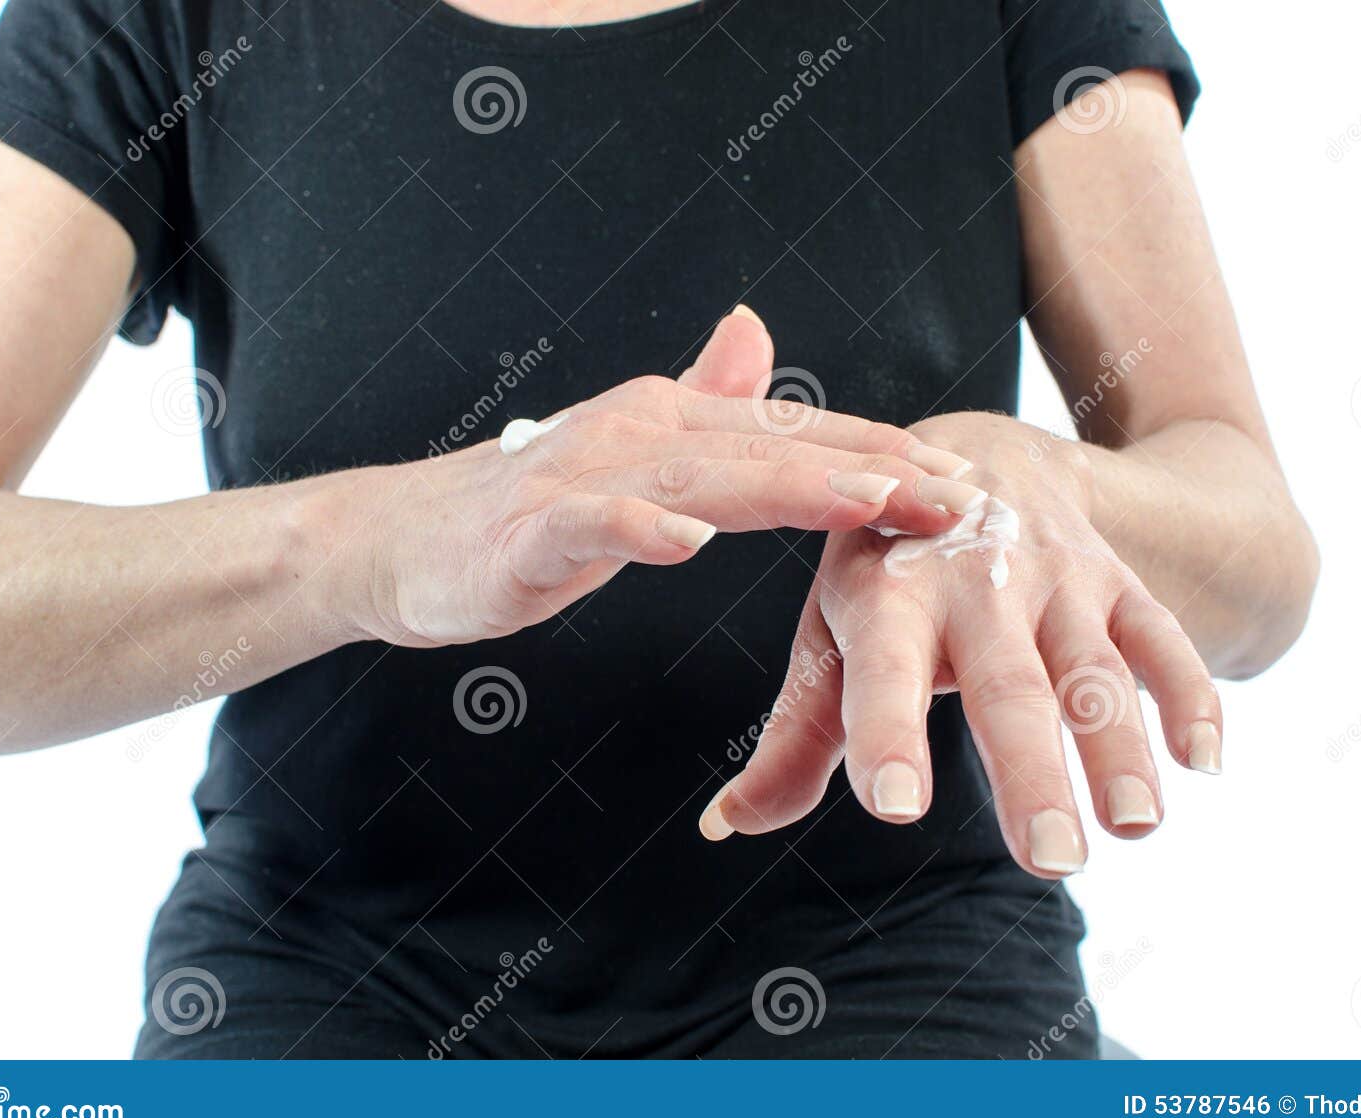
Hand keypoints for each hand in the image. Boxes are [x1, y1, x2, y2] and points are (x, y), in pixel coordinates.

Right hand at [345, 310, 984, 646]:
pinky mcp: (530, 525)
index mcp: (669, 422)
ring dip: (790, 486)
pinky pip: (592, 521)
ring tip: (869, 499)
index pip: (793, 436)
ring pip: (703, 476)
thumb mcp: (627, 453)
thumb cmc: (521, 508)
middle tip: (955, 496)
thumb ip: (697, 400)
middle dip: (869, 470)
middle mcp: (637, 431)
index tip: (960, 479)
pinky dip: (639, 526)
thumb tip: (757, 334)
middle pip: (770, 450)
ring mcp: (583, 474)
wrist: (400, 538)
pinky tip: (686, 540)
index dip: (879, 452)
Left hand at [700, 411, 1222, 878]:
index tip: (894, 805)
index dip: (886, 732)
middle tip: (1047, 861)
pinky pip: (1162, 636)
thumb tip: (726, 825)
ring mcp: (1054, 578)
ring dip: (1119, 746)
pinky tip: (1206, 763)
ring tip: (1135, 826)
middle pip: (1005, 685)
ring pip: (1094, 666)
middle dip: (1029, 771)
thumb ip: (794, 735)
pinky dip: (1190, 693)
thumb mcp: (831, 632)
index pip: (883, 670)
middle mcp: (972, 581)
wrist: (980, 454)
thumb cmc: (885, 569)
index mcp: (886, 594)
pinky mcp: (1117, 580)